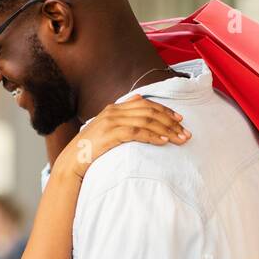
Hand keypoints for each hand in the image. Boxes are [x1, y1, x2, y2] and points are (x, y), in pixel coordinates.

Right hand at [53, 95, 189, 179]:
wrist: (72, 160)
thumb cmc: (91, 148)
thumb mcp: (106, 127)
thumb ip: (122, 114)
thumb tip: (139, 98)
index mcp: (114, 108)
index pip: (145, 104)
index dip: (165, 110)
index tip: (180, 119)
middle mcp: (113, 111)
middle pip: (149, 111)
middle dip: (170, 121)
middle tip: (185, 132)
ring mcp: (111, 122)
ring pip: (146, 121)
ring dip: (166, 130)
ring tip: (179, 139)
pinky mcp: (110, 134)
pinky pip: (137, 132)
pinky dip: (152, 136)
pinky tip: (164, 142)